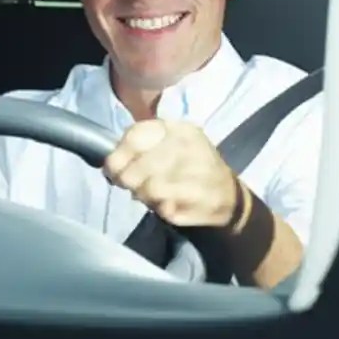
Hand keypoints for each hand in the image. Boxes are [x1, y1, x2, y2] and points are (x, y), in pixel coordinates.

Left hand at [102, 119, 243, 228]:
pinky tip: (166, 205)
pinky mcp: (203, 199)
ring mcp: (200, 173)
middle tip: (128, 185)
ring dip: (143, 195)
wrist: (229, 195)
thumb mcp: (170, 145)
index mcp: (180, 129)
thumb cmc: (189, 167)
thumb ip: (141, 147)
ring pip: (150, 188)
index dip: (118, 155)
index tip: (112, 167)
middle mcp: (191, 147)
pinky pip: (164, 208)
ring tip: (149, 195)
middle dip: (126, 179)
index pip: (137, 135)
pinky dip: (159, 209)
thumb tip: (110, 163)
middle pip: (139, 166)